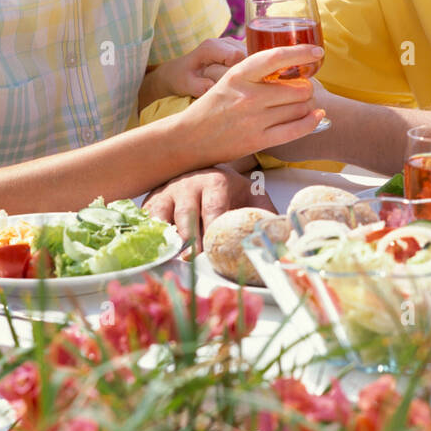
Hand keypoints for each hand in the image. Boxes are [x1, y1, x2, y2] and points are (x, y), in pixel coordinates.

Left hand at [142, 37, 245, 107]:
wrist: (179, 72)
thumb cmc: (182, 78)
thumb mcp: (187, 85)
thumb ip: (201, 87)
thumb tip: (216, 88)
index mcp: (211, 47)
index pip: (237, 56)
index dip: (239, 72)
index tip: (230, 84)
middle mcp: (224, 41)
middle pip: (248, 55)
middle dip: (245, 72)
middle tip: (233, 86)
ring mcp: (233, 43)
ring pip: (253, 56)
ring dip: (248, 71)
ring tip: (235, 82)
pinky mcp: (239, 49)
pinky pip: (252, 59)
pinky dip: (249, 70)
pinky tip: (240, 79)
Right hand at [143, 165, 275, 246]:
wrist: (204, 170)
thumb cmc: (231, 192)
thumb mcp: (252, 196)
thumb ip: (266, 214)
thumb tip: (284, 234)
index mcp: (216, 180)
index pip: (214, 206)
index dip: (214, 227)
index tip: (215, 247)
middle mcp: (189, 183)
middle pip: (186, 214)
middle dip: (190, 239)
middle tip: (193, 260)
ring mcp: (167, 192)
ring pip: (162, 217)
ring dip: (168, 239)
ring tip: (174, 258)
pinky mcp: (151, 202)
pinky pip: (146, 220)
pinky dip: (148, 235)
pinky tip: (154, 251)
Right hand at [177, 44, 324, 164]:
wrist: (188, 138)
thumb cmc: (212, 106)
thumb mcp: (229, 80)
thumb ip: (254, 72)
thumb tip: (289, 62)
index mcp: (239, 74)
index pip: (276, 57)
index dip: (301, 53)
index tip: (318, 52)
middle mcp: (248, 96)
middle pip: (298, 88)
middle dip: (307, 87)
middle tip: (303, 88)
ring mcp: (254, 119)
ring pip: (300, 108)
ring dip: (307, 105)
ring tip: (301, 104)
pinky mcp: (258, 140)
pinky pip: (296, 129)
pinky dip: (311, 121)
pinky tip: (317, 116)